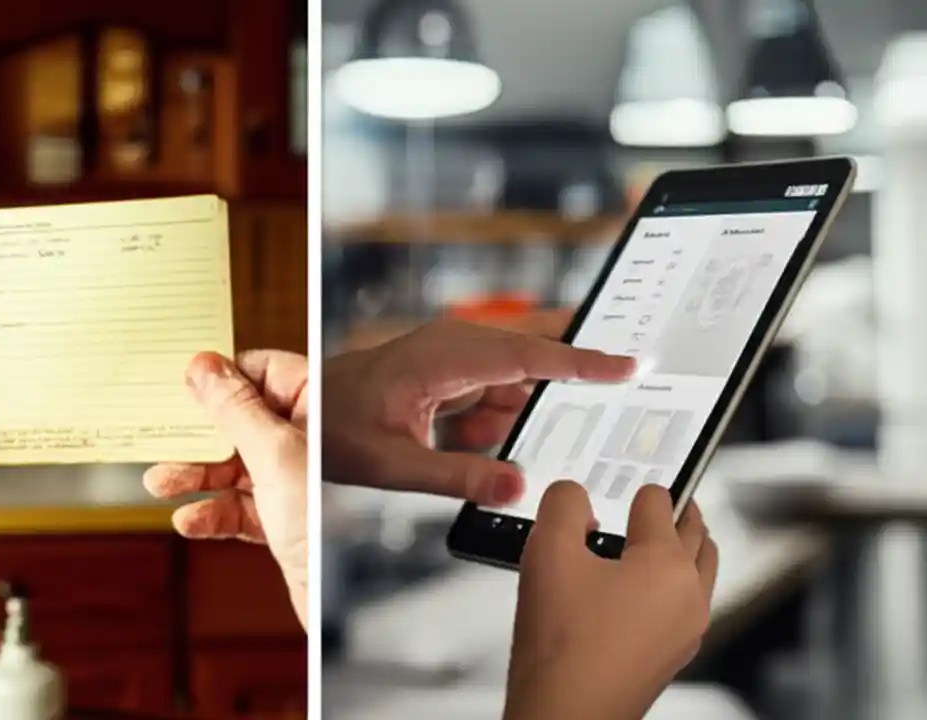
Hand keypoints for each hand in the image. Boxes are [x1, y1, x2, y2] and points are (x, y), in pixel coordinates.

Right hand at [143, 351, 307, 627]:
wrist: (333, 602)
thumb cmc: (322, 523)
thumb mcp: (271, 454)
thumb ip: (234, 409)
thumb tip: (204, 367)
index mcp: (318, 410)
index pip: (265, 371)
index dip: (224, 377)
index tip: (184, 384)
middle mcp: (307, 442)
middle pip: (241, 421)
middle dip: (199, 435)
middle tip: (162, 438)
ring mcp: (293, 482)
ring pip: (233, 465)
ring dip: (195, 475)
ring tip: (162, 482)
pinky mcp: (281, 519)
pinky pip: (237, 506)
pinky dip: (211, 512)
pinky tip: (190, 519)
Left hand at [324, 319, 632, 504]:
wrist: (298, 416)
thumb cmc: (332, 430)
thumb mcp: (393, 464)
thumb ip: (458, 477)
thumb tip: (517, 488)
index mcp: (442, 357)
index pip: (528, 355)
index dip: (582, 361)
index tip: (628, 365)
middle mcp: (452, 347)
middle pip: (530, 358)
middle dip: (568, 375)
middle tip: (612, 385)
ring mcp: (450, 357)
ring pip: (512, 379)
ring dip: (524, 408)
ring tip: (522, 427)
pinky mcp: (446, 373)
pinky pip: (491, 391)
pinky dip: (499, 416)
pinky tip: (482, 440)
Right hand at [505, 482, 717, 719]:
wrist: (564, 715)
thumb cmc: (561, 647)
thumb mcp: (547, 552)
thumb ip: (563, 505)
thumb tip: (573, 495)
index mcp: (667, 563)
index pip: (659, 500)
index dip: (633, 488)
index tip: (620, 485)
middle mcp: (689, 595)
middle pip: (697, 534)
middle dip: (675, 512)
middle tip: (656, 501)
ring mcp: (686, 630)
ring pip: (700, 572)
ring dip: (682, 549)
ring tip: (650, 542)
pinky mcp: (672, 656)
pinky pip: (684, 606)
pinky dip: (670, 586)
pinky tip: (631, 592)